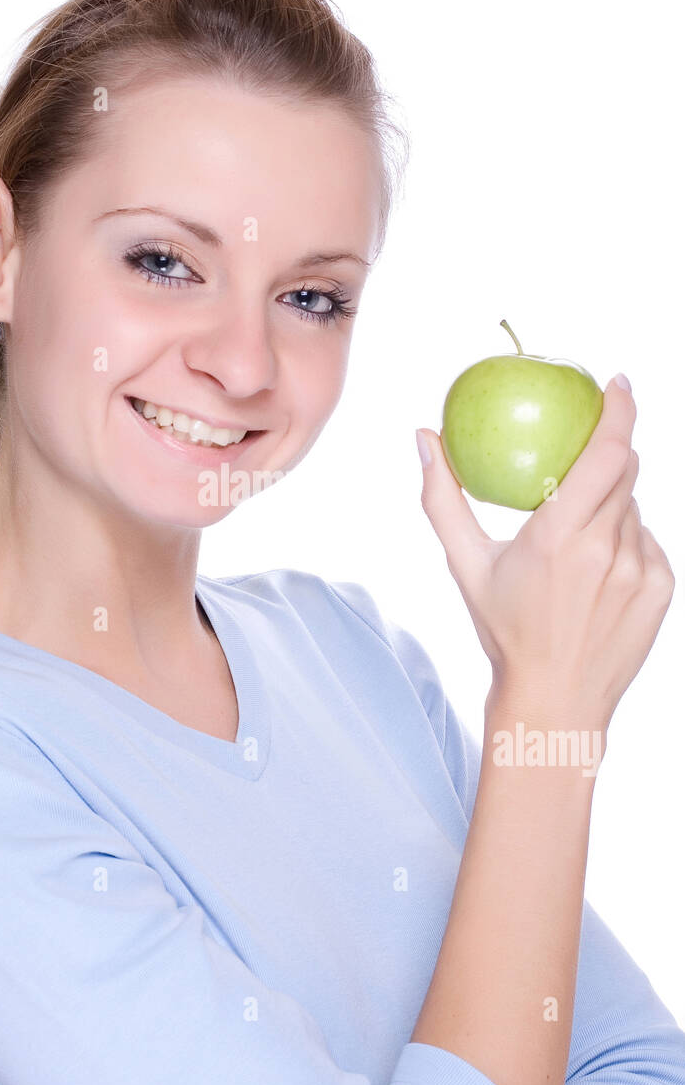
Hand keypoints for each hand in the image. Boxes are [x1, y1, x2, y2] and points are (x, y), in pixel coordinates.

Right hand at [416, 375, 674, 733]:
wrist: (556, 700)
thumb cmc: (504, 631)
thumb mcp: (466, 566)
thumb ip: (442, 499)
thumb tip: (423, 437)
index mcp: (557, 538)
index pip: (606, 454)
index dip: (620, 410)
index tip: (617, 384)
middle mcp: (605, 550)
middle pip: (625, 472)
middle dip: (609, 456)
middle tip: (582, 461)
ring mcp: (639, 570)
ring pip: (634, 507)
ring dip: (611, 507)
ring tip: (578, 546)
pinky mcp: (662, 588)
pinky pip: (648, 541)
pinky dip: (626, 541)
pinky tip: (599, 575)